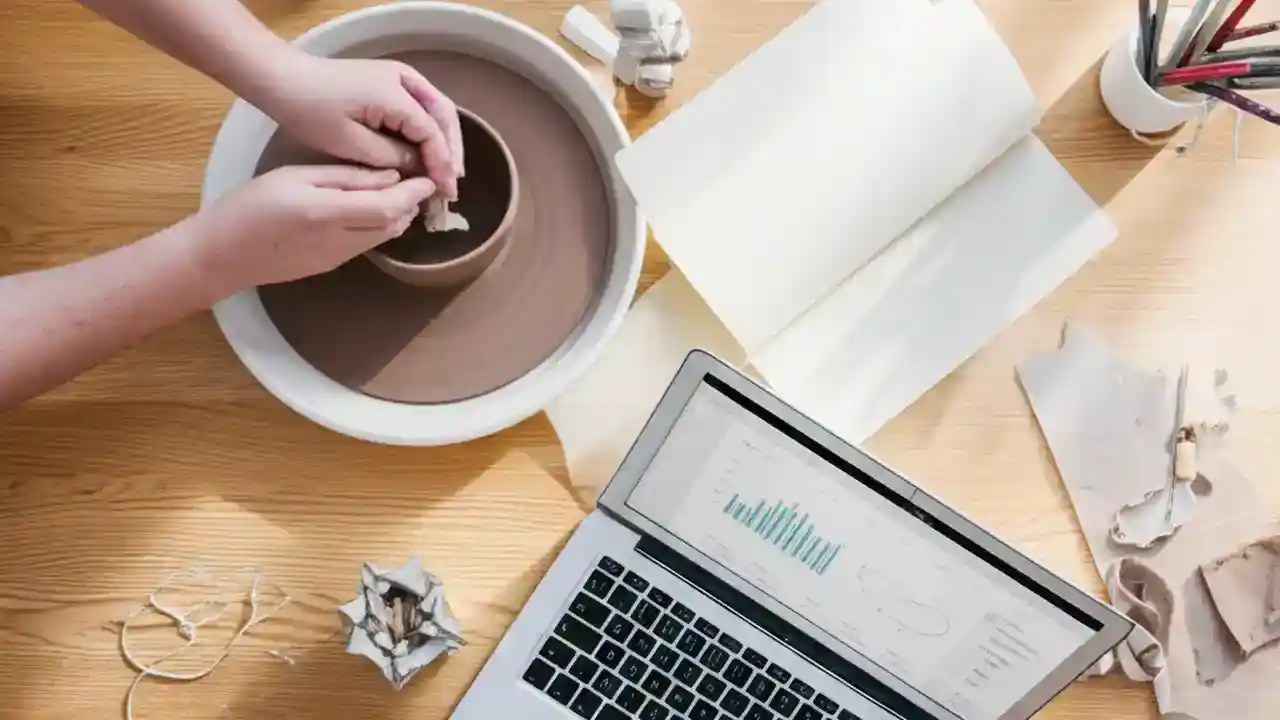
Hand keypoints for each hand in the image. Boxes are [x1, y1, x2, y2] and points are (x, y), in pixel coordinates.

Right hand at [191, 165, 435, 293]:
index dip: (412, 193)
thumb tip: (387, 175)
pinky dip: (379, 225)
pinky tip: (371, 208)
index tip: (426, 177)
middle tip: (417, 180)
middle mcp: (338, 241)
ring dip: (397, 216)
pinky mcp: (332, 266)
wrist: (222, 255)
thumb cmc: (249, 206)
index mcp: (325, 213)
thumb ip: (343, 177)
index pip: (387, 206)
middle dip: (411, 204)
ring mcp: (337, 259)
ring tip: (398, 192)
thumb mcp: (293, 177)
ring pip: (383, 237)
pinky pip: (366, 244)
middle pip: (392, 225)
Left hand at [257, 53, 463, 198]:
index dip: (441, 165)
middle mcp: (405, 79)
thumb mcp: (349, 142)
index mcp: (395, 93)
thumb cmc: (310, 111)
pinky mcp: (391, 81)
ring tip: (446, 174)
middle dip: (451, 153)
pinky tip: (428, 154)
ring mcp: (400, 77)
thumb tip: (420, 170)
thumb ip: (390, 156)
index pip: (431, 133)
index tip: (445, 193)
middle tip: (452, 187)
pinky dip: (429, 132)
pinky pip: (421, 108)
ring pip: (437, 110)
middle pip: (444, 117)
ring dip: (444, 142)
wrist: (284, 78)